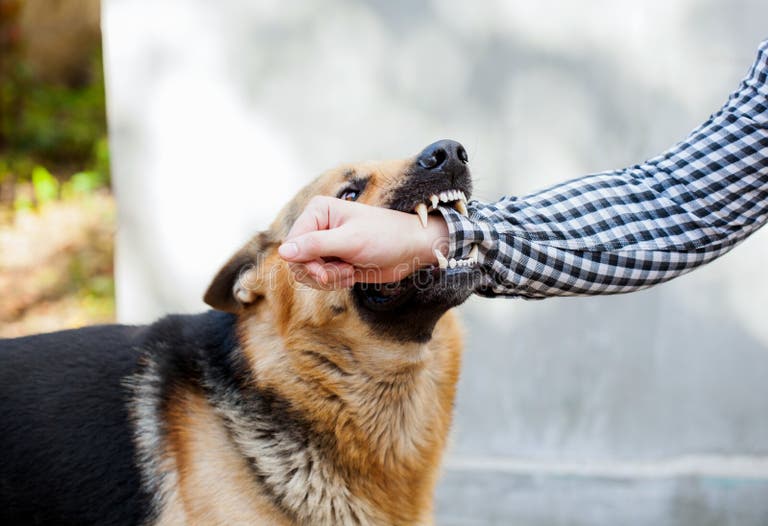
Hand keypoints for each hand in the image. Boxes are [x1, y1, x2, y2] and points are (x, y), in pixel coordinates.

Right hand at [278, 196, 447, 288]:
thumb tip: (282, 252)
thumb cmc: (386, 237)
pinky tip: (352, 275)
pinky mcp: (334, 260)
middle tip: (343, 272)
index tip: (324, 272)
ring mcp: (325, 244)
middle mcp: (318, 226)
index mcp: (318, 211)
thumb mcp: (350, 241)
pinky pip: (320, 278)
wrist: (412, 249)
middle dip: (319, 272)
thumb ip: (315, 245)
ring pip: (307, 272)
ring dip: (328, 279)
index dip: (304, 262)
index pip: (292, 243)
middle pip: (297, 260)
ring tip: (350, 272)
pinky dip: (333, 282)